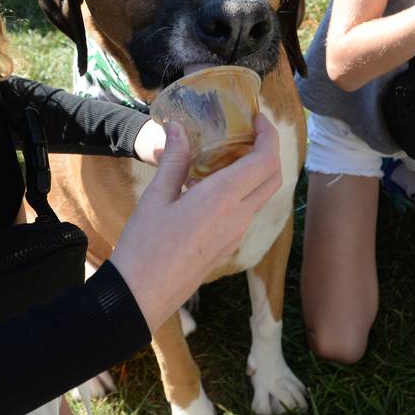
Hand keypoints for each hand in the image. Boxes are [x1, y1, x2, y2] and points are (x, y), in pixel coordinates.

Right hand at [108, 116, 283, 330]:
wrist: (141, 296)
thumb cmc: (145, 246)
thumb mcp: (156, 197)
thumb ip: (174, 160)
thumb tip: (178, 128)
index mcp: (224, 198)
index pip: (266, 161)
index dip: (270, 136)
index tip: (257, 118)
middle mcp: (239, 216)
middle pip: (273, 178)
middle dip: (269, 150)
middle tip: (248, 132)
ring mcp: (236, 234)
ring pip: (261, 195)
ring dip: (255, 171)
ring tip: (227, 153)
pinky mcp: (228, 246)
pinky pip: (246, 211)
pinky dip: (242, 190)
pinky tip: (211, 184)